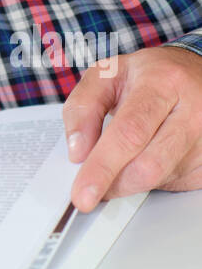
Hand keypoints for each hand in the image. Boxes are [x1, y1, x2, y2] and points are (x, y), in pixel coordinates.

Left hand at [63, 45, 201, 211]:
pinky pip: (173, 182)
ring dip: (129, 180)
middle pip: (148, 164)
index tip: (82, 190)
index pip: (129, 132)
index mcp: (162, 84)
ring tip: (119, 160)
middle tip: (87, 193)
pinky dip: (150, 179)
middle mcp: (191, 112)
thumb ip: (83, 107)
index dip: (103, 165)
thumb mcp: (108, 74)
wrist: (195, 75)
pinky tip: (147, 156)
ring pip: (160, 178)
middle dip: (113, 184)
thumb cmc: (150, 76)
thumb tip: (78, 151)